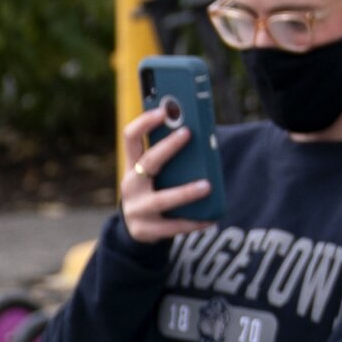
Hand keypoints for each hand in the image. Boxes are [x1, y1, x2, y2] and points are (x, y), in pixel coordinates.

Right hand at [119, 104, 213, 241]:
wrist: (136, 229)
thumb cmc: (153, 192)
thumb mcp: (154, 174)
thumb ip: (169, 158)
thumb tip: (202, 138)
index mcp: (132, 165)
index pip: (131, 137)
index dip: (144, 122)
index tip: (163, 111)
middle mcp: (131, 185)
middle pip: (148, 162)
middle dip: (168, 147)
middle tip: (188, 134)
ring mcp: (136, 209)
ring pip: (162, 199)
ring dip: (185, 192)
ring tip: (207, 186)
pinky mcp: (145, 230)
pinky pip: (172, 225)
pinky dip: (193, 222)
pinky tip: (210, 218)